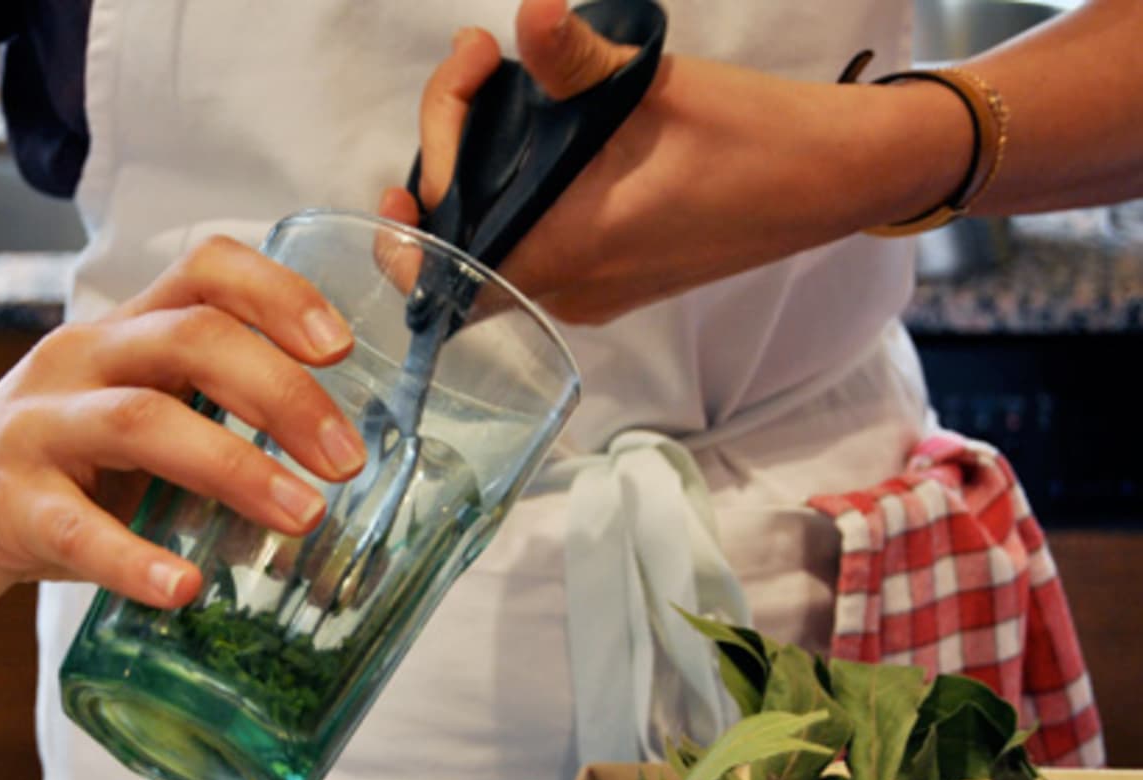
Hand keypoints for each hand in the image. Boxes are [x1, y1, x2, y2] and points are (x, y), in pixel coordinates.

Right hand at [0, 237, 366, 614]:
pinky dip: (133, 557)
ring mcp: (35, 426)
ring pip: (142, 419)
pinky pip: (71, 524)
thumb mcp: (129, 420)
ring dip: (234, 466)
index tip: (341, 349)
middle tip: (346, 461)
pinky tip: (183, 587)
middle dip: (282, 393)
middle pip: (192, 338)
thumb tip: (320, 487)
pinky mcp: (0, 501)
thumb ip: (210, 431)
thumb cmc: (48, 463)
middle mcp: (82, 360)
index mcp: (124, 334)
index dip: (282, 295)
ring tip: (301, 516)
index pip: (207, 271)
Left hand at [380, 0, 966, 323]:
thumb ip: (576, 60)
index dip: (411, 233)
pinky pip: (532, 243)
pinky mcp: (610, 275)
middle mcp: (572, 287)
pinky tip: (528, 125)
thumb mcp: (658, 88)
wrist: (833, 179)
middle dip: (446, 152)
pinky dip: (513, 189)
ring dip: (478, 166)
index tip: (410, 173)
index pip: (450, 273)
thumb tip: (533, 12)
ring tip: (496, 77)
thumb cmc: (754, 138)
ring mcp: (591, 288)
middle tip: (481, 61)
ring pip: (495, 241)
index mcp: (574, 252)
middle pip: (463, 244)